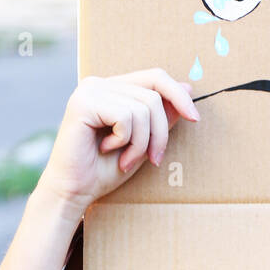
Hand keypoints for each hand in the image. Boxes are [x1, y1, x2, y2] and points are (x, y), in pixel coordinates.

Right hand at [40, 68, 198, 211]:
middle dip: (160, 132)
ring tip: (125, 159)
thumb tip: (188, 89)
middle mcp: (99, 84)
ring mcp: (90, 90)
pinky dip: (124, 141)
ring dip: (141, 143)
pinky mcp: (83, 102)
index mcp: (112, 89)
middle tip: (153, 159)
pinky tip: (106, 149)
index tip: (195, 118)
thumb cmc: (104, 170)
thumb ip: (161, 116)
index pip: (155, 77)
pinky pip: (126, 117)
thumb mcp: (143, 142)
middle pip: (154, 95)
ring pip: (143, 108)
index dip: (178, 95)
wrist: (74, 192)